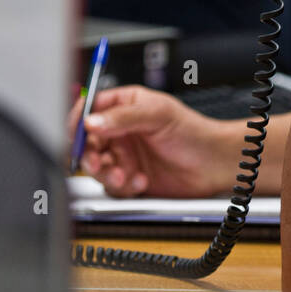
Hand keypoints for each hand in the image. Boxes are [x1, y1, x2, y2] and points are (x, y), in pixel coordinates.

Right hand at [67, 86, 231, 197]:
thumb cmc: (193, 132)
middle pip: (86, 142)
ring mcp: (123, 155)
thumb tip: (91, 122)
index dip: (79, 121)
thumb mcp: (158, 115)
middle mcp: (120, 130)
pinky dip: (123, 186)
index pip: (89, 109)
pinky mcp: (129, 178)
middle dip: (88, 154)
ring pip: (96, 167)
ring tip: (123, 175)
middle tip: (96, 163)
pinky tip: (141, 181)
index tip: (77, 134)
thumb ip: (123, 117)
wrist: (213, 165)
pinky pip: (112, 186)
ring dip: (106, 173)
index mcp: (124, 105)